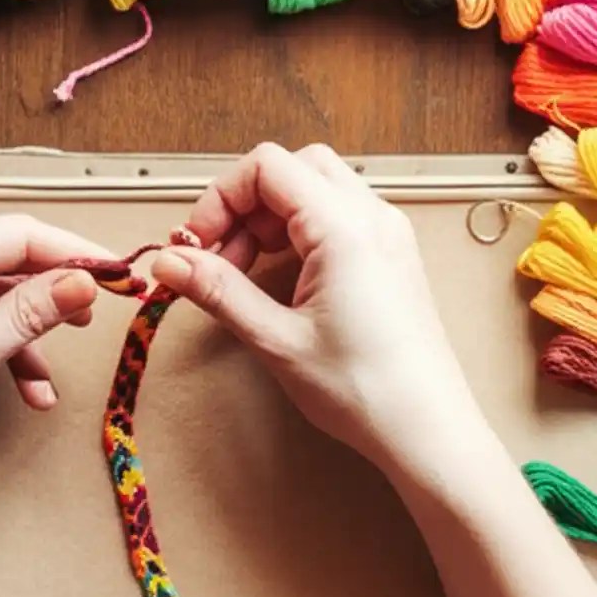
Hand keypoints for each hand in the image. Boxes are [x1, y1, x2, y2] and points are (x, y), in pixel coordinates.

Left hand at [0, 216, 109, 486]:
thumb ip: (26, 316)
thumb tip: (80, 282)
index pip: (18, 234)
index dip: (75, 253)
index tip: (117, 273)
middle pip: (11, 256)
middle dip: (57, 291)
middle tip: (102, 310)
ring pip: (0, 288)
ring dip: (31, 330)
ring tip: (52, 372)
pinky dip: (6, 342)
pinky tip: (28, 383)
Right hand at [152, 144, 477, 463]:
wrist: (427, 430)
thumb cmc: (366, 390)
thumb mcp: (276, 338)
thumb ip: (218, 290)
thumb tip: (169, 262)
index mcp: (344, 227)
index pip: (267, 167)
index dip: (221, 198)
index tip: (197, 244)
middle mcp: (372, 217)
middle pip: (292, 169)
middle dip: (244, 204)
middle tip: (218, 256)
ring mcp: (387, 234)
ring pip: (315, 188)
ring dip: (270, 218)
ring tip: (244, 273)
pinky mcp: (391, 256)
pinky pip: (338, 217)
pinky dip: (299, 232)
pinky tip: (281, 278)